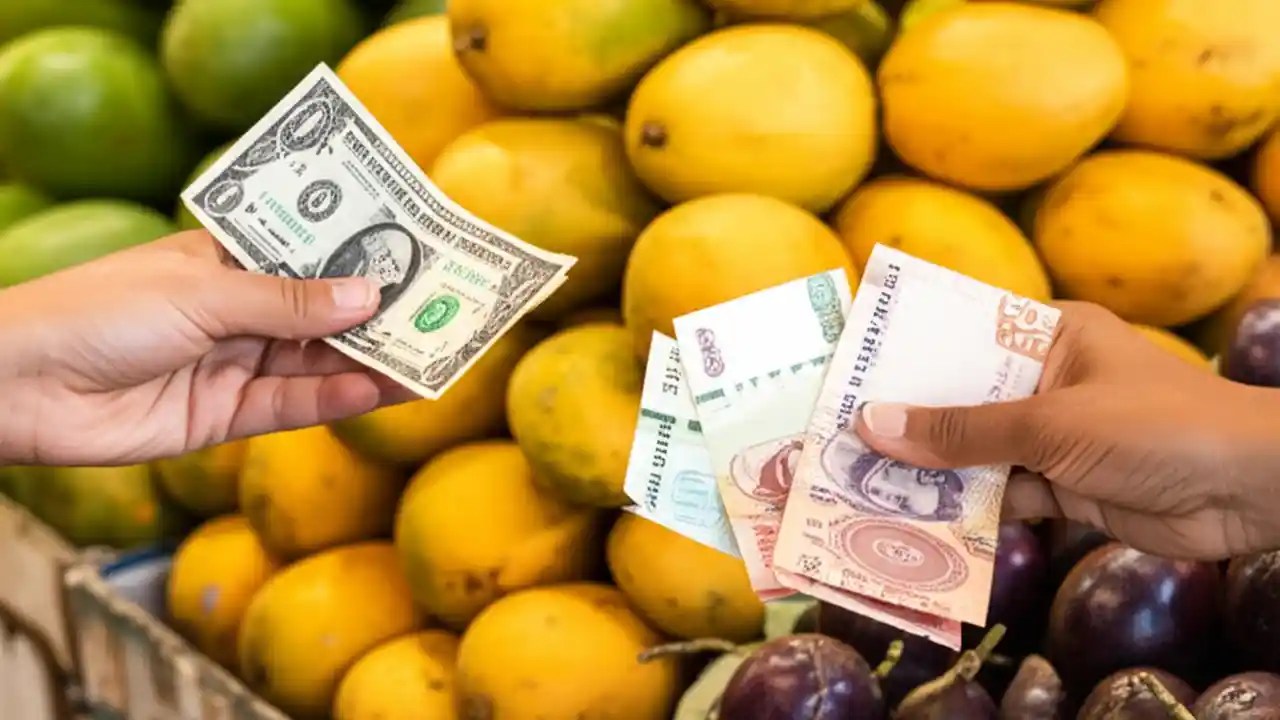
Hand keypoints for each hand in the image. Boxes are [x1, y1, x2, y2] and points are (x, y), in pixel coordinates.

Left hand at [0, 230, 414, 465]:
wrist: (19, 387)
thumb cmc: (99, 311)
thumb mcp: (202, 293)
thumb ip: (288, 303)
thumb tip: (369, 295)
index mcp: (227, 259)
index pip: (310, 252)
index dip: (363, 253)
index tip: (420, 252)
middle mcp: (237, 310)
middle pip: (322, 312)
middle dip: (379, 313)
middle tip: (444, 313)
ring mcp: (233, 363)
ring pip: (316, 362)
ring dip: (369, 360)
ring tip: (429, 356)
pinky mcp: (223, 416)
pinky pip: (291, 406)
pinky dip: (333, 399)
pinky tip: (378, 390)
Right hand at [854, 302, 1279, 560]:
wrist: (1255, 492)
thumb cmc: (1160, 427)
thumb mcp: (1051, 421)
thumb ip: (962, 430)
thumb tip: (873, 425)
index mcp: (1049, 335)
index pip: (960, 334)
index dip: (903, 352)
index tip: (843, 370)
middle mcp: (1046, 380)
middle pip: (960, 398)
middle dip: (906, 422)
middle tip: (835, 438)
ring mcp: (1054, 436)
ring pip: (975, 452)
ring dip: (929, 472)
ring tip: (858, 484)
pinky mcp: (1066, 487)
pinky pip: (1001, 496)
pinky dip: (965, 510)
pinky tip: (914, 522)